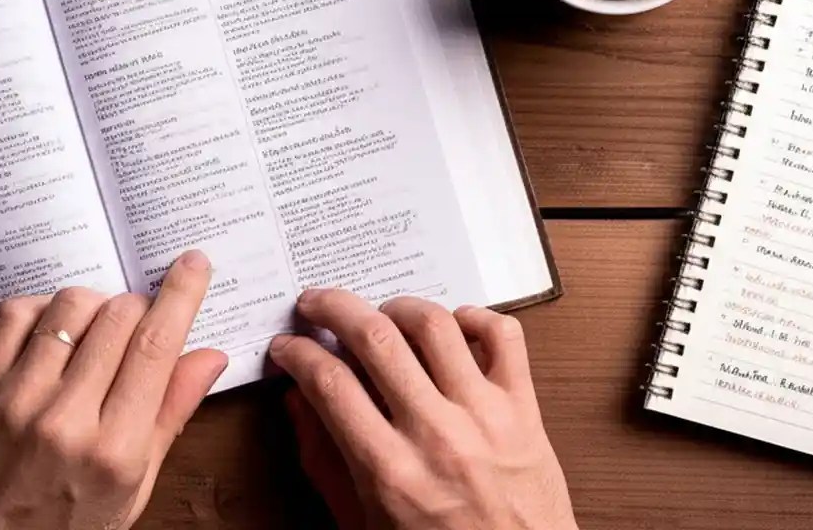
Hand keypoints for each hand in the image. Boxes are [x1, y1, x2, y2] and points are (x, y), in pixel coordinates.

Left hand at [0, 249, 226, 529]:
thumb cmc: (66, 525)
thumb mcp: (134, 487)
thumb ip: (171, 415)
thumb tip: (209, 357)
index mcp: (114, 450)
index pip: (156, 348)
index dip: (181, 296)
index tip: (193, 265)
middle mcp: (65, 420)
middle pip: (118, 317)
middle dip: (140, 307)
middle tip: (141, 326)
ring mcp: (16, 399)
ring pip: (70, 306)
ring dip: (95, 306)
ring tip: (96, 334)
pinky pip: (17, 313)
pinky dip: (44, 308)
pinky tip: (55, 332)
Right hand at [271, 289, 576, 529]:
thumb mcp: (362, 523)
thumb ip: (325, 462)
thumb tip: (298, 401)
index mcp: (389, 471)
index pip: (329, 383)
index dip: (297, 354)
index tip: (288, 347)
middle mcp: (436, 435)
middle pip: (374, 338)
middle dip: (332, 307)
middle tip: (316, 304)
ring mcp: (484, 416)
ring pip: (434, 325)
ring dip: (397, 306)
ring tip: (381, 313)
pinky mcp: (524, 409)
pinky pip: (503, 336)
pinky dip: (475, 317)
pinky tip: (453, 328)